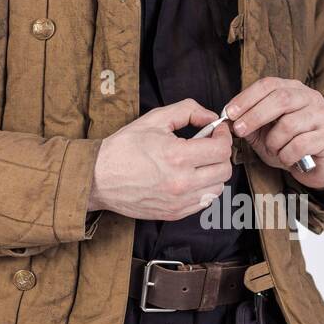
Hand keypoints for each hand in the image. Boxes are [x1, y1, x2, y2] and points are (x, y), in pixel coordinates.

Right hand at [88, 99, 233, 219]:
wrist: (99, 177)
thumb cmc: (124, 147)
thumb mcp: (154, 119)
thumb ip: (187, 110)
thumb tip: (210, 116)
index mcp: (177, 156)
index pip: (221, 149)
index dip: (223, 136)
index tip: (216, 131)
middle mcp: (181, 182)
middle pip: (224, 170)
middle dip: (220, 154)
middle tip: (208, 145)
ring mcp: (179, 201)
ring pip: (218, 188)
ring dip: (213, 173)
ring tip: (198, 163)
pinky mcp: (175, 213)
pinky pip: (204, 202)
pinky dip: (202, 189)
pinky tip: (188, 178)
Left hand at [224, 77, 323, 191]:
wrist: (313, 165)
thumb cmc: (286, 143)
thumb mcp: (262, 131)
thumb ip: (247, 121)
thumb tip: (226, 118)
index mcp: (293, 88)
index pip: (268, 84)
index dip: (247, 97)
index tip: (230, 112)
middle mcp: (311, 97)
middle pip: (281, 99)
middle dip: (255, 116)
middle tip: (240, 130)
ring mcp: (323, 115)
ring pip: (289, 124)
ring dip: (273, 142)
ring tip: (273, 149)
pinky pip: (300, 145)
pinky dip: (286, 154)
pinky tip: (286, 157)